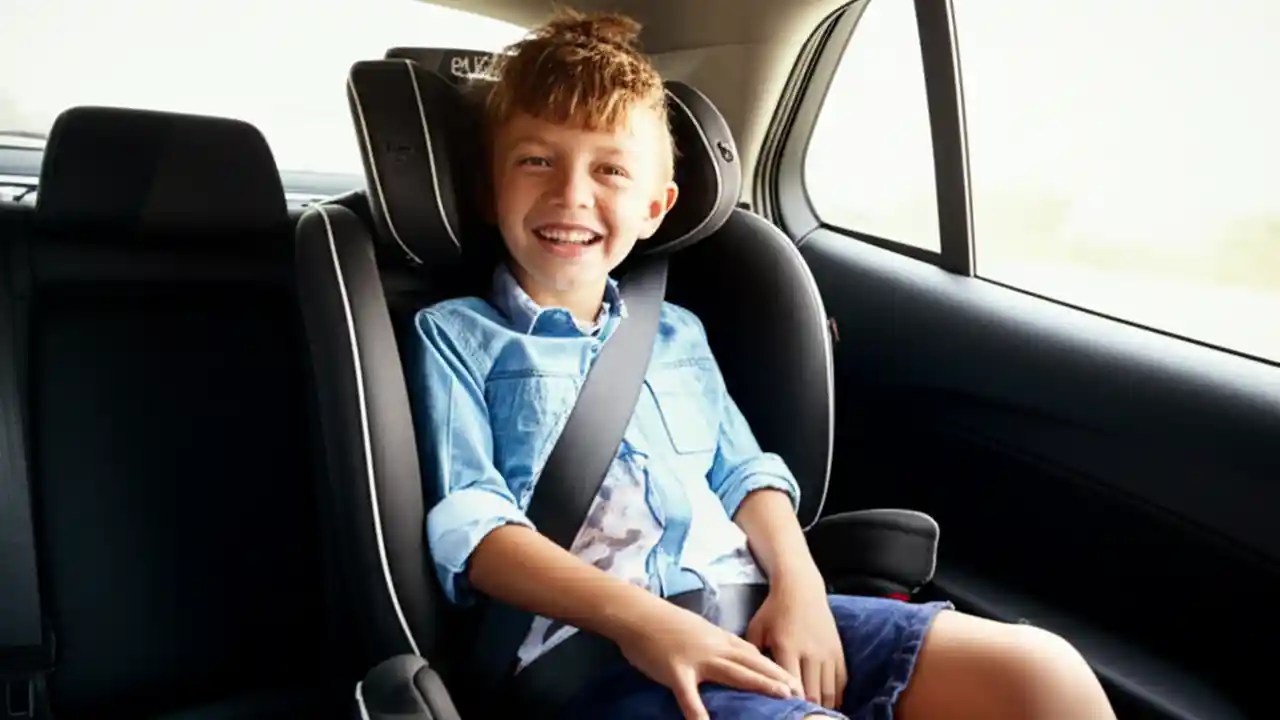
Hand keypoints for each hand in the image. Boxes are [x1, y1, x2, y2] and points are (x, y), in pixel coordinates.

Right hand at [614, 601, 803, 719]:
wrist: (636, 613)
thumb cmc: (662, 623)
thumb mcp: (695, 631)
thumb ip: (712, 645)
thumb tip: (726, 660)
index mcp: (718, 638)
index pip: (752, 653)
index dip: (773, 667)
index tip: (792, 679)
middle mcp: (713, 646)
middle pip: (751, 662)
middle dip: (777, 676)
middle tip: (798, 691)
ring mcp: (696, 658)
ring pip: (734, 672)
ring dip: (759, 684)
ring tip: (779, 697)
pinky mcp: (676, 671)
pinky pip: (690, 696)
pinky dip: (699, 713)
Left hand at [746, 575, 846, 709]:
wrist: (801, 589)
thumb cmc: (773, 610)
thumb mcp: (757, 629)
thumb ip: (754, 655)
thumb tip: (749, 679)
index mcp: (787, 647)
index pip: (790, 684)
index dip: (788, 701)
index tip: (784, 711)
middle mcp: (810, 652)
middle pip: (812, 692)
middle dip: (806, 709)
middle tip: (799, 717)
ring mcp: (827, 652)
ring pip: (829, 691)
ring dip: (822, 707)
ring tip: (814, 716)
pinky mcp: (838, 651)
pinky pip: (841, 681)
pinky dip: (836, 696)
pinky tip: (829, 704)